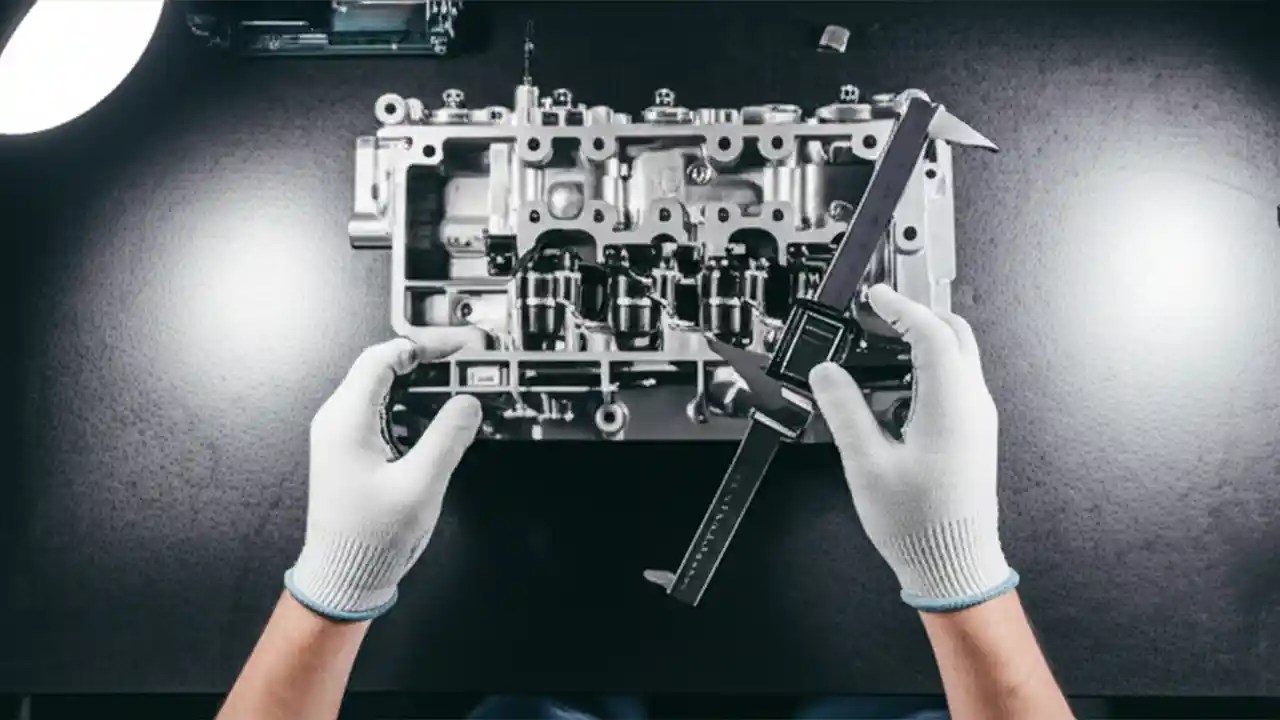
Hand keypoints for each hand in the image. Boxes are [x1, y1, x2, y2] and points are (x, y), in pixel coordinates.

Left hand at [284, 336, 481, 621]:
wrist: (342, 578)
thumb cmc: (373, 536)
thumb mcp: (419, 486)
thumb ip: (446, 438)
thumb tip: (468, 402)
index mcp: (346, 419)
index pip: (381, 358)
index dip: (422, 345)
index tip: (459, 348)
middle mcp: (336, 420)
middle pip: (379, 368)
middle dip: (424, 359)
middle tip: (465, 362)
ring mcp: (339, 436)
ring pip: (379, 389)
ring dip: (417, 382)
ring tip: (457, 383)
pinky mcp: (348, 452)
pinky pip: (378, 412)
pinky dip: (408, 404)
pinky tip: (436, 416)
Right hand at [809, 284, 1016, 611]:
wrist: (954, 565)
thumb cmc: (919, 523)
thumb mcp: (867, 463)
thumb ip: (844, 410)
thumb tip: (826, 374)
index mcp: (951, 403)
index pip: (931, 332)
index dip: (901, 306)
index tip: (876, 295)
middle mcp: (972, 405)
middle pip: (955, 335)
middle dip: (918, 316)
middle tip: (881, 313)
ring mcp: (977, 420)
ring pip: (958, 359)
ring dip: (923, 344)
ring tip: (879, 353)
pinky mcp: (972, 435)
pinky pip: (955, 385)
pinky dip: (927, 372)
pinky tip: (892, 395)